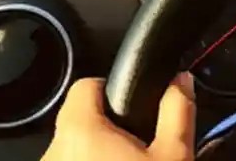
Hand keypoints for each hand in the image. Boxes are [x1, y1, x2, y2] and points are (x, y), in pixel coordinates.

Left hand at [42, 73, 195, 160]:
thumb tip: (181, 82)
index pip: (85, 85)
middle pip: (79, 119)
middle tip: (135, 145)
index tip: (131, 102)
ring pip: (71, 148)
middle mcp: (53, 151)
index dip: (111, 88)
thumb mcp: (173, 156)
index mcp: (80, 132)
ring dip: (94, 152)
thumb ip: (176, 112)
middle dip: (106, 126)